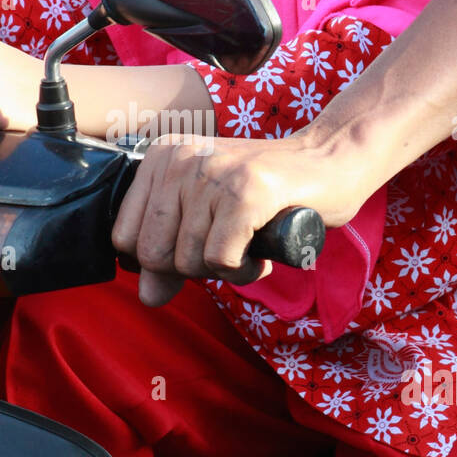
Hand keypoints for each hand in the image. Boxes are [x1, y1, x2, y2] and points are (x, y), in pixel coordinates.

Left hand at [112, 128, 365, 306]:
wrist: (332, 160)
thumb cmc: (268, 193)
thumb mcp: (208, 218)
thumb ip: (172, 254)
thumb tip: (147, 297)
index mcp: (160, 158)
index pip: (125, 237)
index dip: (161, 260)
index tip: (199, 246)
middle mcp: (179, 159)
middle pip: (154, 254)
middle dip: (193, 268)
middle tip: (228, 247)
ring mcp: (212, 173)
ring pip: (189, 262)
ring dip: (226, 270)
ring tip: (250, 242)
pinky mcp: (245, 192)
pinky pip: (221, 261)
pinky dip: (245, 271)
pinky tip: (262, 252)